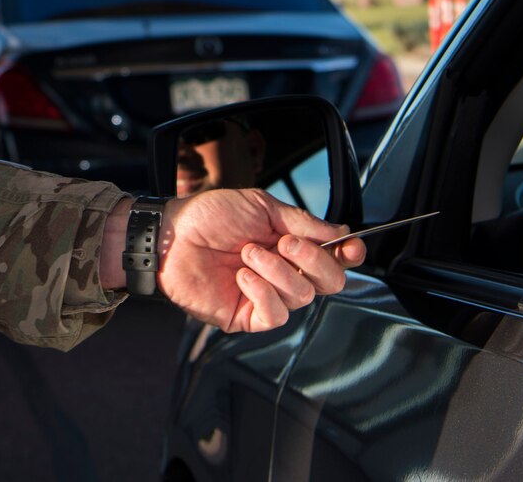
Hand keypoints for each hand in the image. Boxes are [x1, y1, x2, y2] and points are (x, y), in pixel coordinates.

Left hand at [158, 189, 364, 332]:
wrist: (171, 235)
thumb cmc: (209, 216)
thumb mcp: (260, 206)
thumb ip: (302, 222)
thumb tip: (341, 231)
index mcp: (291, 245)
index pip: (334, 258)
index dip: (348, 254)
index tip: (350, 246)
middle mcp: (284, 273)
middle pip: (330, 282)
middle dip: (314, 261)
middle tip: (285, 243)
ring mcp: (267, 296)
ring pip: (302, 295)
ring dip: (277, 270)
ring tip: (247, 253)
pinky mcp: (247, 316)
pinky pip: (275, 314)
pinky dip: (263, 291)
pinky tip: (243, 276)